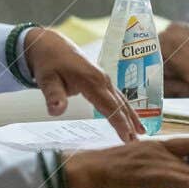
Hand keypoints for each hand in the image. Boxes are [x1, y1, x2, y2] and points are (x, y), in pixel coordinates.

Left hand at [22, 27, 141, 138]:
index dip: (119, 123)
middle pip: (120, 105)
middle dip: (130, 123)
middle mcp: (102, 80)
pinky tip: (132, 119)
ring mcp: (105, 80)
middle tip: (138, 142)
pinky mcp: (103, 81)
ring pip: (122, 100)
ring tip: (142, 132)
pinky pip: (118, 97)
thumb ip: (54, 95)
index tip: (127, 138)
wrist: (51, 45)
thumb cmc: (49, 63)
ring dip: (132, 116)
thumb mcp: (46, 79)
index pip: (109, 106)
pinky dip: (126, 109)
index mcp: (91, 80)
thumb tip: (56, 111)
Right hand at [62, 137, 188, 187]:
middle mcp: (154, 148)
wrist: (76, 172)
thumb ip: (152, 173)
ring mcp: (149, 160)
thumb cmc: (100, 174)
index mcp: (151, 145)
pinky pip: (171, 178)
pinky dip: (188, 182)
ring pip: (188, 168)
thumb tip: (167, 183)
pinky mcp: (141, 174)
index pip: (186, 144)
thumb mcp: (132, 169)